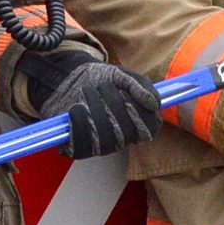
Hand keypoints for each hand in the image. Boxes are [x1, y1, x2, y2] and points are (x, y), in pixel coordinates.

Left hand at [24, 51, 163, 157]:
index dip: (139, 112)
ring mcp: (102, 146)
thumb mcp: (122, 75)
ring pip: (106, 140)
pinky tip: (76, 108)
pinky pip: (82, 148)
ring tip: (87, 90)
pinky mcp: (80, 149)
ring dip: (96, 111)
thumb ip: (141, 86)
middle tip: (102, 85)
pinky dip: (79, 125)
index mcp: (139, 123)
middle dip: (113, 104)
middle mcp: (122, 139)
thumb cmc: (101, 78)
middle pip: (126, 132)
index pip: (149, 128)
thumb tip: (154, 104)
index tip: (125, 92)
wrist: (69, 80)